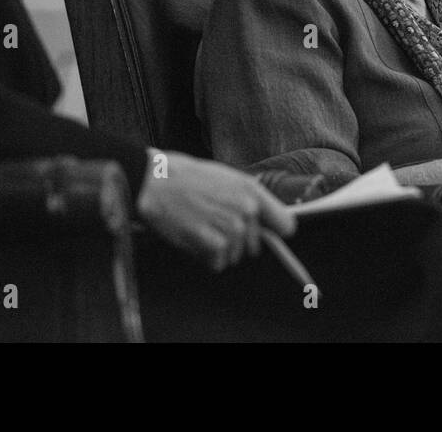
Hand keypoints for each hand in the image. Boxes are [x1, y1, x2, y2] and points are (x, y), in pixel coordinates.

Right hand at [136, 150, 296, 270]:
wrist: (155, 181)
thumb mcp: (225, 178)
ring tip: (200, 227)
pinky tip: (194, 238)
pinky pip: (218, 263)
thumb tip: (264, 221)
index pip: (286, 225)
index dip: (275, 232)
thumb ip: (247, 199)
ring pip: (234, 256)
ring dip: (218, 249)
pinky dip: (206, 257)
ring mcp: (230, 226)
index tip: (266, 234)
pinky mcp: (213, 242)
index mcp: (252, 191)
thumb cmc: (186, 178)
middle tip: (213, 225)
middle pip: (255, 246)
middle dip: (237, 242)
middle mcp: (247, 209)